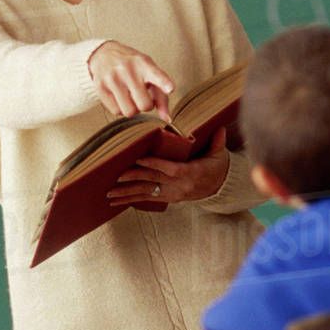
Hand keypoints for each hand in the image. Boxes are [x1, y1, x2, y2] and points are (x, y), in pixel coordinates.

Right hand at [88, 40, 173, 120]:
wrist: (104, 54)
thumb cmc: (133, 67)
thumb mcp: (149, 73)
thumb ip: (161, 96)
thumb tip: (167, 118)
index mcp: (144, 64)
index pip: (156, 75)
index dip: (164, 82)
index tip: (171, 88)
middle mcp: (128, 70)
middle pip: (145, 105)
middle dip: (146, 106)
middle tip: (142, 96)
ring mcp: (113, 78)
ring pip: (129, 111)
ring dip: (133, 109)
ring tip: (130, 97)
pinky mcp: (100, 87)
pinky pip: (116, 111)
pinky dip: (120, 108)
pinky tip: (119, 97)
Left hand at [107, 125, 229, 205]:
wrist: (219, 187)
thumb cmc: (216, 166)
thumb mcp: (219, 154)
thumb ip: (217, 141)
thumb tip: (219, 127)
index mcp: (192, 173)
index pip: (171, 169)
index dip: (155, 165)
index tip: (139, 159)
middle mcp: (181, 186)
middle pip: (155, 181)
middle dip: (135, 179)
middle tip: (117, 176)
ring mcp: (173, 194)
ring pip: (147, 193)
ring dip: (127, 193)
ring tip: (110, 193)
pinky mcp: (168, 199)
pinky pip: (147, 199)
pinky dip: (131, 200)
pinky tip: (116, 202)